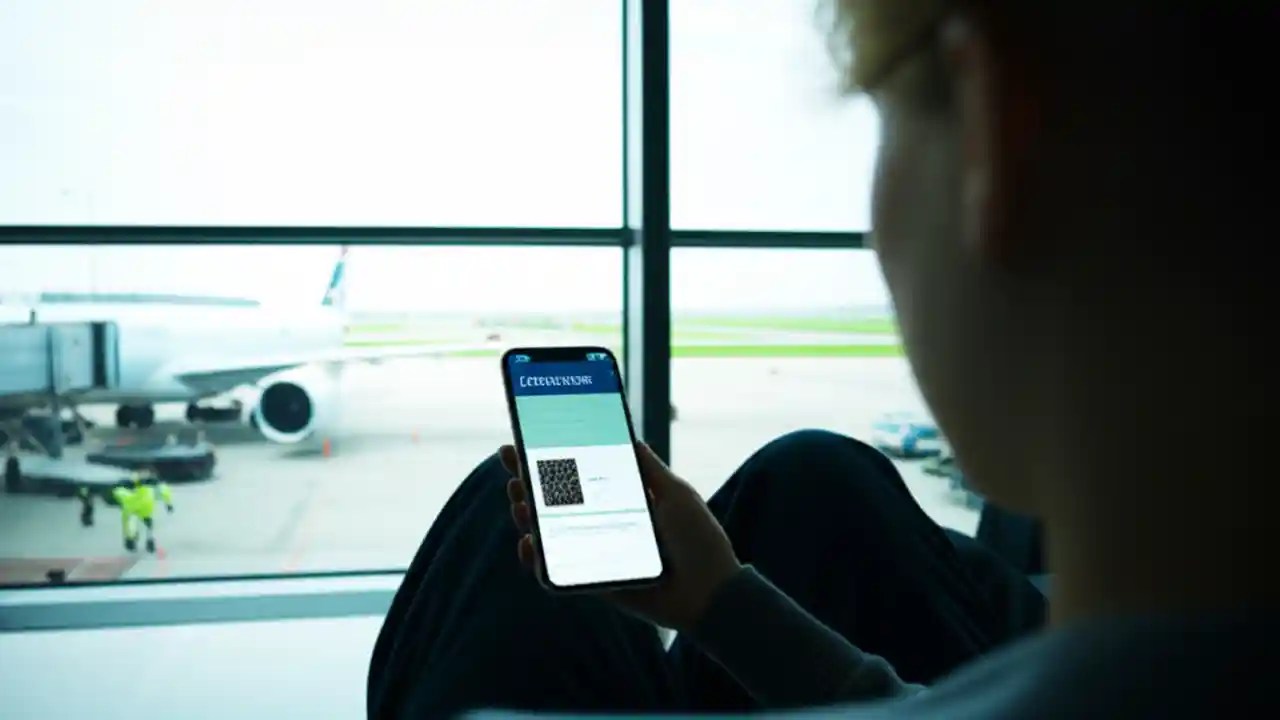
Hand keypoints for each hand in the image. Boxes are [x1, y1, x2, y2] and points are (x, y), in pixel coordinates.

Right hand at [500, 443, 740, 631]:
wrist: (711, 591)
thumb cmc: (699, 540)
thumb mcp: (676, 494)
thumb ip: (650, 469)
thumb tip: (630, 437)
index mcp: (621, 501)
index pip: (577, 475)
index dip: (549, 458)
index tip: (526, 439)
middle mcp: (603, 524)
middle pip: (555, 501)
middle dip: (527, 479)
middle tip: (512, 461)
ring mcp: (595, 553)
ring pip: (549, 532)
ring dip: (527, 514)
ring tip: (518, 498)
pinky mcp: (594, 581)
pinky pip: (555, 571)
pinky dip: (536, 559)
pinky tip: (529, 543)